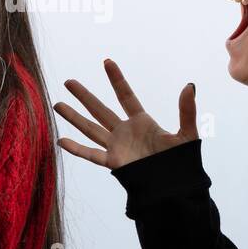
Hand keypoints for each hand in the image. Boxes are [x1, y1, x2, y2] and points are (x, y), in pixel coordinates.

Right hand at [53, 60, 197, 169]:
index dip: (116, 79)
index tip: (107, 62)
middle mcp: (125, 132)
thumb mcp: (187, 133)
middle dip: (84, 96)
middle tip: (68, 82)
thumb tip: (190, 86)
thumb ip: (187, 110)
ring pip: (90, 128)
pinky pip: (92, 155)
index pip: (125, 96)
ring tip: (58, 104)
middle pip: (100, 109)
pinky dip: (77, 149)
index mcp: (142, 122)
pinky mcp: (114, 162)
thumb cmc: (182, 162)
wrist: (176, 186)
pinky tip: (61, 140)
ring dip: (74, 117)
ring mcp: (117, 147)